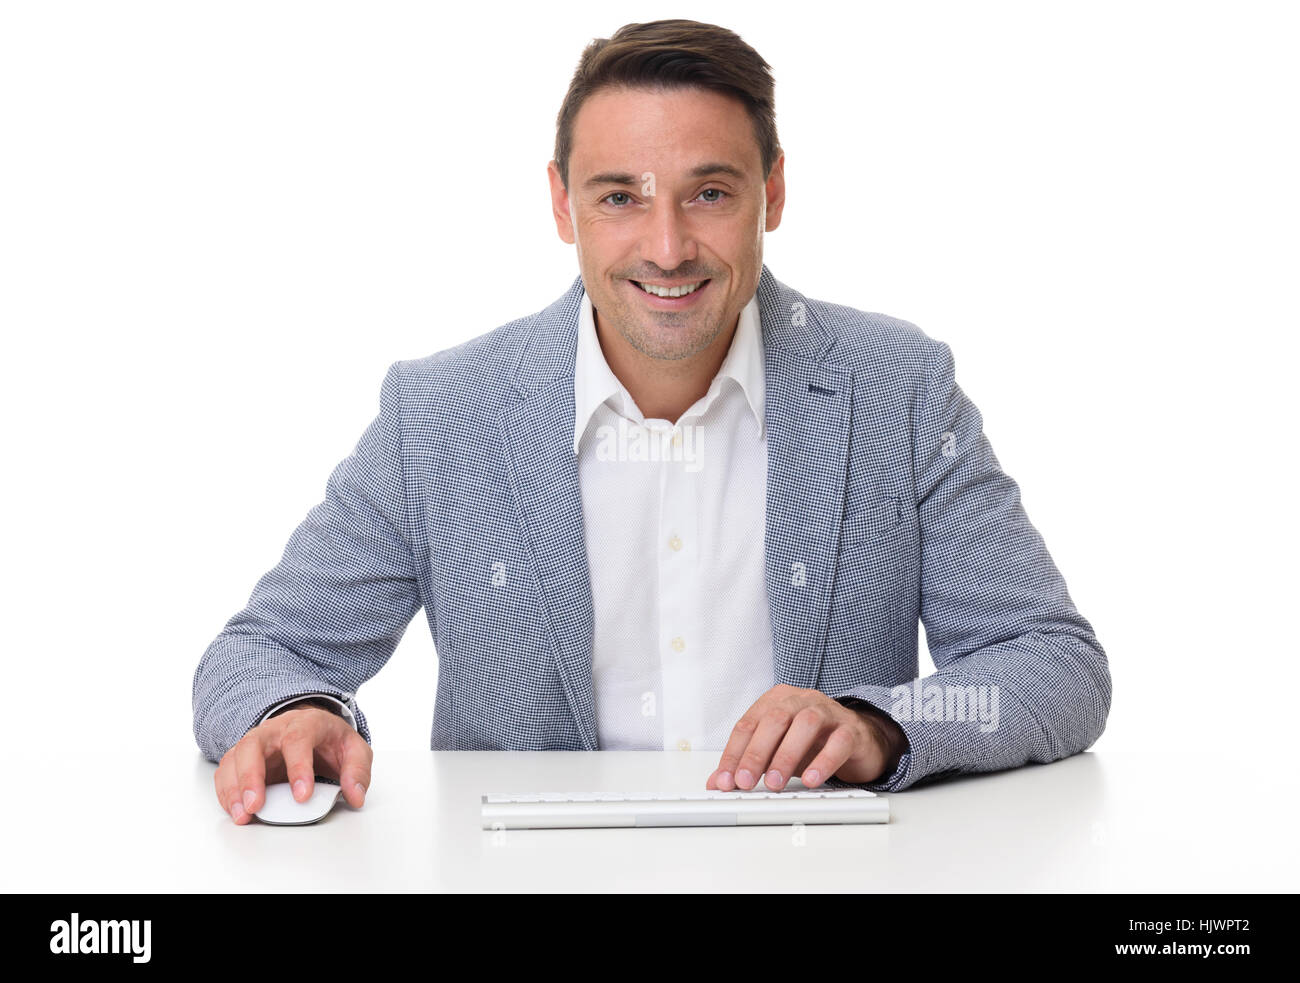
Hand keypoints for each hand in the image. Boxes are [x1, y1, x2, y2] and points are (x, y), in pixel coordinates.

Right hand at [214, 706, 371, 824]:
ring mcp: (256, 742)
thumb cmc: (331, 741)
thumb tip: (356, 796)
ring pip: (235, 758)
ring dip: (234, 788)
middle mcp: (275, 729)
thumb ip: (357, 771)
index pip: (298, 740)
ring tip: (243, 815)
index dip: (298, 768)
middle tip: (256, 806)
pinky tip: (235, 811)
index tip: (302, 796)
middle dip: (252, 777)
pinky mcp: (243, 758)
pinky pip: (226, 771)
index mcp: (306, 723)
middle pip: (254, 745)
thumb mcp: (354, 750)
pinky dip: (226, 792)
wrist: (314, 730)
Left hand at [706, 685, 906, 790]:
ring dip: (786, 755)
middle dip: (756, 753)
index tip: (724, 780)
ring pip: (805, 724)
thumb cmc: (813, 743)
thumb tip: (717, 783)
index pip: (748, 724)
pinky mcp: (851, 730)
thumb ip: (747, 764)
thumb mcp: (775, 752)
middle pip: (774, 719)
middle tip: (746, 782)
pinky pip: (838, 741)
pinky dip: (823, 761)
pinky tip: (810, 780)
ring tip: (775, 783)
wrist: (858, 738)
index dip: (733, 753)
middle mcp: (800, 700)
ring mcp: (827, 712)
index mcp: (776, 701)